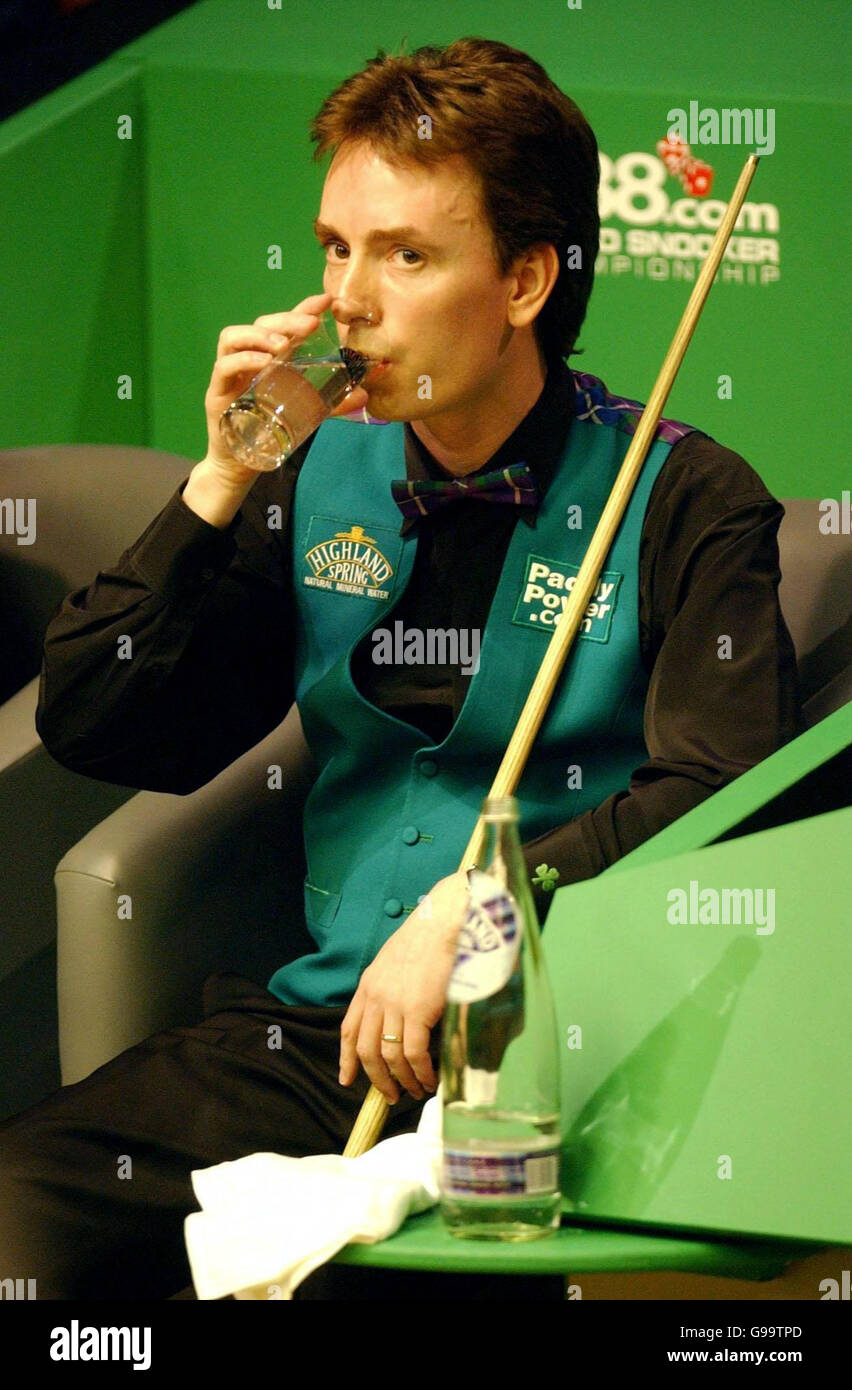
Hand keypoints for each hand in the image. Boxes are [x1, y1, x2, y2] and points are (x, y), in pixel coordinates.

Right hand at [202, 290, 364, 484]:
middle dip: (285, 320)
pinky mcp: (217, 392)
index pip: (285, 324)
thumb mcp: (307, 412)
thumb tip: (365, 395)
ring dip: (259, 336)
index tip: (326, 301)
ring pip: (233, 337)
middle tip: (309, 325)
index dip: (303, 308)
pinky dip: (243, 360)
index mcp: (271, 357)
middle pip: (261, 325)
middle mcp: (249, 359)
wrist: (240, 465)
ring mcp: (230, 374)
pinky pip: (224, 367)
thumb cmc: (270, 431)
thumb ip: (333, 403)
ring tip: (283, 345)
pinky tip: (263, 363)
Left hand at [339, 870, 469, 1103]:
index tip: (347, 1079)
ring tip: (415, 1091)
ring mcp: (395, 1005)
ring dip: (401, 1080)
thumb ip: (389, 987)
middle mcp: (376, 997)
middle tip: (389, 1096)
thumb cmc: (428, 937)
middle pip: (366, 1049)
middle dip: (376, 1079)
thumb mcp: (395, 960)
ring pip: (389, 1056)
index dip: (347, 1058)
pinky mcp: (418, 1011)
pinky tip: (428, 1079)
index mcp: (368, 984)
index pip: (349, 1028)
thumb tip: (400, 1017)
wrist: (445, 921)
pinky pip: (413, 1053)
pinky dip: (420, 1071)